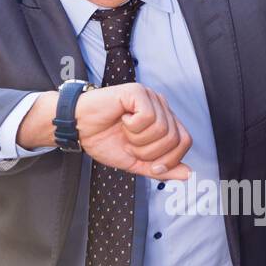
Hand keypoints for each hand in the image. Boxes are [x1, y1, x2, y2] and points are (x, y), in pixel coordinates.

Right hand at [77, 83, 192, 179]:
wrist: (78, 128)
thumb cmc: (103, 139)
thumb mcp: (136, 162)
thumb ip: (161, 168)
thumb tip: (187, 174)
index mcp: (164, 121)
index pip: (184, 141)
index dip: (169, 159)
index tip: (149, 163)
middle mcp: (161, 107)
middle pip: (174, 138)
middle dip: (149, 151)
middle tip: (130, 144)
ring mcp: (151, 97)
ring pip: (162, 129)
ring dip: (138, 139)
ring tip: (124, 131)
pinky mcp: (138, 91)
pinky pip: (148, 117)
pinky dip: (132, 126)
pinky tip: (122, 119)